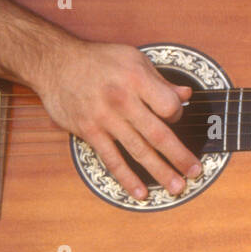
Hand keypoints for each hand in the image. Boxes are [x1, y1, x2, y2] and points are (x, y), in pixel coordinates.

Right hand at [32, 39, 200, 198]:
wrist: (56, 62)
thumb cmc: (98, 59)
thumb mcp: (133, 59)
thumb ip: (160, 81)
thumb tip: (186, 95)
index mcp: (137, 79)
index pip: (168, 106)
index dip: (177, 114)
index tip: (174, 116)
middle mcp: (122, 100)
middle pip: (158, 133)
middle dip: (179, 156)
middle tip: (195, 172)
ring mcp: (105, 119)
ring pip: (138, 150)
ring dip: (160, 171)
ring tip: (177, 187)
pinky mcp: (89, 132)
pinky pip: (112, 160)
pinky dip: (127, 178)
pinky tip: (141, 192)